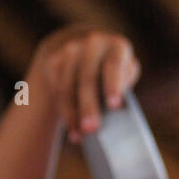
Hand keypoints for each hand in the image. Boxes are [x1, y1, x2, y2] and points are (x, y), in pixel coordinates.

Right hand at [28, 26, 141, 143]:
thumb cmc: (113, 64)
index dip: (113, 85)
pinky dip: (65, 113)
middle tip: (91, 129)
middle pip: (87, 79)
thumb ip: (123, 83)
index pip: (113, 65)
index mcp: (116, 46)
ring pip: (68, 87)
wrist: (81, 42)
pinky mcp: (53, 61)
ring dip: (72, 114)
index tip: (114, 105)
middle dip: (88, 106)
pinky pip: (58, 91)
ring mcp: (69, 51)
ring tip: (79, 136)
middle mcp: (91, 44)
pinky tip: (72, 129)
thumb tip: (117, 112)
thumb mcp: (125, 68)